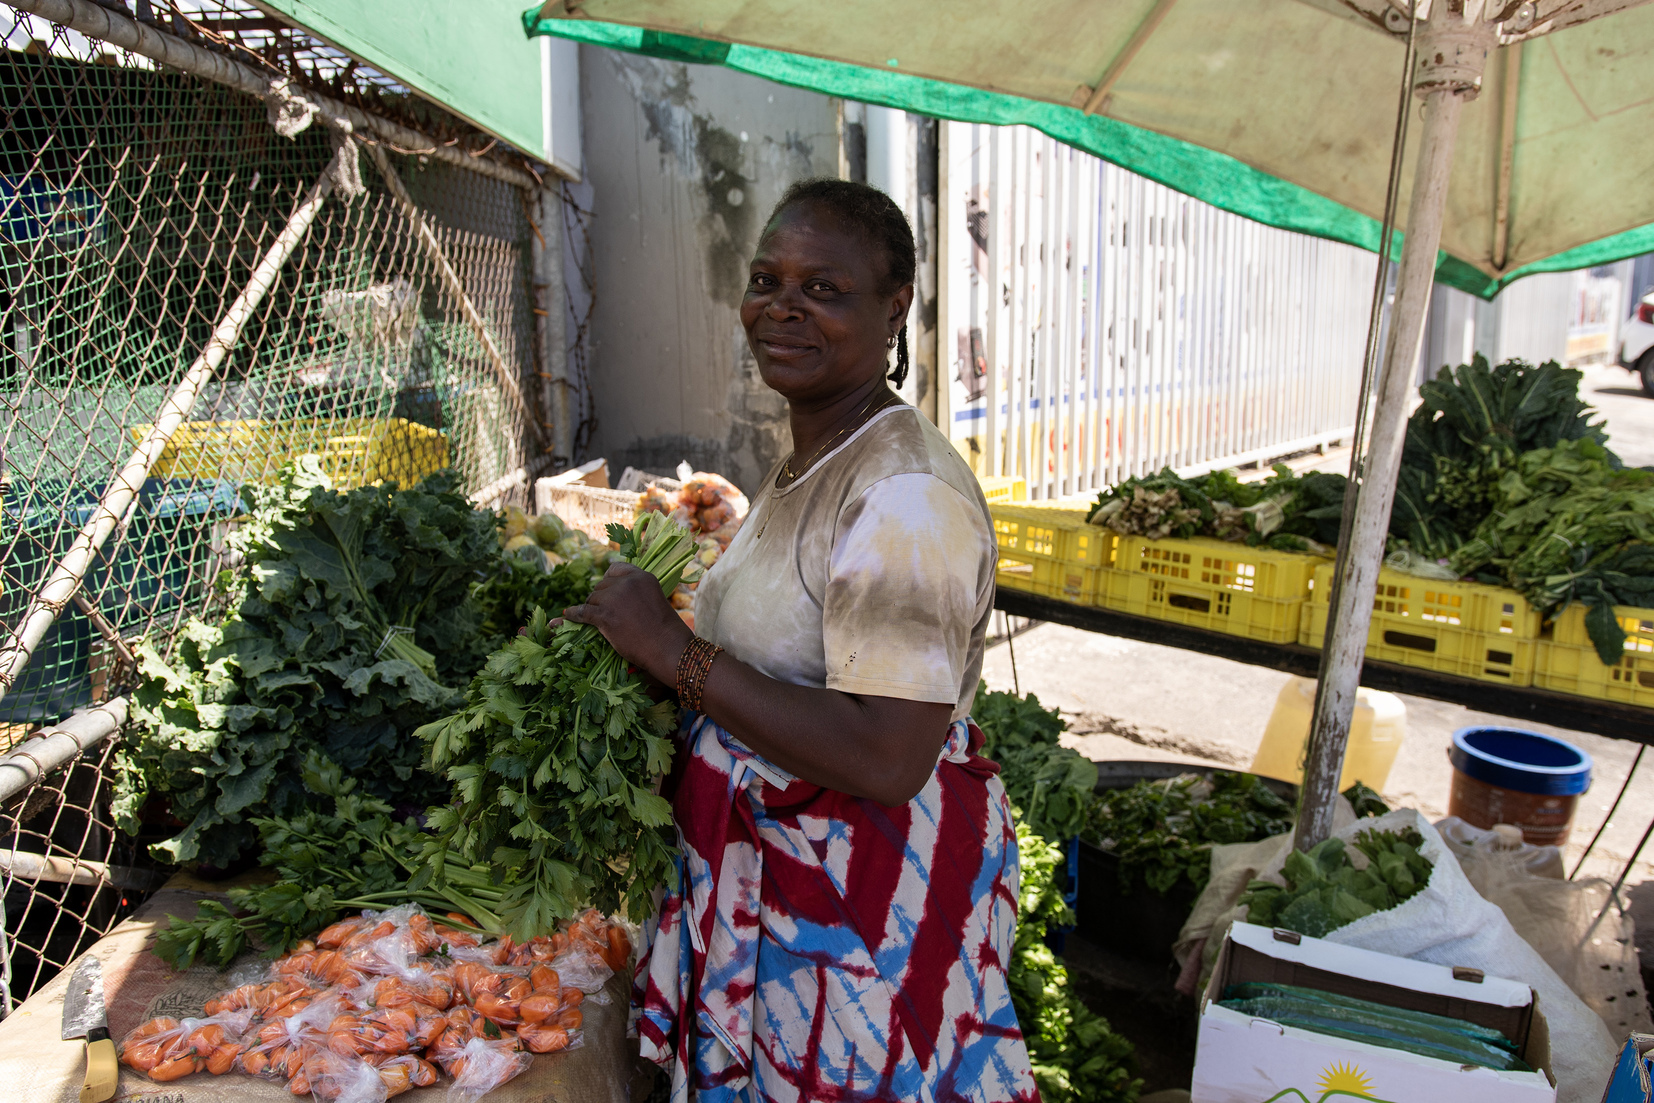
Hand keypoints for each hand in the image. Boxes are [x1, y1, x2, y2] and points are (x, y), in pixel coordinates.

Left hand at [561, 563, 693, 684]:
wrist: (667, 648)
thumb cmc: (665, 631)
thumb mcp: (654, 599)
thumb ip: (636, 592)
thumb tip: (611, 593)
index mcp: (642, 577)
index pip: (615, 569)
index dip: (609, 580)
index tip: (606, 589)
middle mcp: (627, 583)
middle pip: (602, 586)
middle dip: (601, 597)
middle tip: (606, 611)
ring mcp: (614, 598)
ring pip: (592, 598)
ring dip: (593, 608)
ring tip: (597, 619)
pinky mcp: (604, 615)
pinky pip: (582, 611)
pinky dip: (574, 614)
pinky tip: (569, 615)